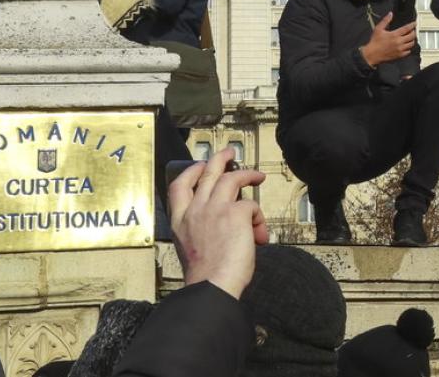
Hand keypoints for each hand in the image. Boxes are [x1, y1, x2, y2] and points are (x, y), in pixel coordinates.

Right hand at [170, 147, 267, 299]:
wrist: (211, 285)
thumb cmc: (205, 275)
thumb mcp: (191, 246)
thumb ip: (202, 228)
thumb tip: (228, 221)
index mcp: (179, 221)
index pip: (179, 187)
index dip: (190, 172)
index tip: (200, 166)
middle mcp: (194, 210)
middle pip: (207, 173)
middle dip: (219, 158)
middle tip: (229, 152)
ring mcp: (214, 208)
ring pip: (231, 177)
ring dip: (247, 173)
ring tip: (258, 176)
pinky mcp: (235, 213)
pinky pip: (251, 205)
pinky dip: (258, 219)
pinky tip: (260, 234)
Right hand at [360, 13, 416, 66]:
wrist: (372, 54)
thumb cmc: (374, 42)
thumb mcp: (378, 29)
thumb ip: (385, 20)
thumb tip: (390, 14)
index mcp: (394, 35)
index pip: (407, 28)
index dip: (412, 25)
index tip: (415, 23)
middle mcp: (399, 42)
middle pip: (412, 36)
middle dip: (414, 32)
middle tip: (413, 30)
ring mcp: (400, 49)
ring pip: (411, 44)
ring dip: (412, 40)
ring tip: (410, 38)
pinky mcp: (399, 55)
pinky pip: (408, 51)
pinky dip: (409, 48)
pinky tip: (406, 46)